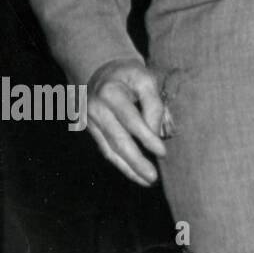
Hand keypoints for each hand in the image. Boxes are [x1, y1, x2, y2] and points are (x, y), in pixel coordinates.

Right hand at [86, 59, 172, 186]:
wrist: (101, 71)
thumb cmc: (130, 76)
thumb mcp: (146, 79)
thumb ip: (153, 103)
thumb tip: (156, 132)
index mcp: (110, 93)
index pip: (131, 119)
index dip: (147, 136)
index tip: (162, 152)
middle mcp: (96, 109)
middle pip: (118, 139)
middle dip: (136, 160)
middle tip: (153, 176)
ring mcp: (90, 121)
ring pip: (110, 149)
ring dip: (128, 168)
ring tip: (147, 180)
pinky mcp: (91, 130)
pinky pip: (106, 150)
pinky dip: (120, 164)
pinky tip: (135, 174)